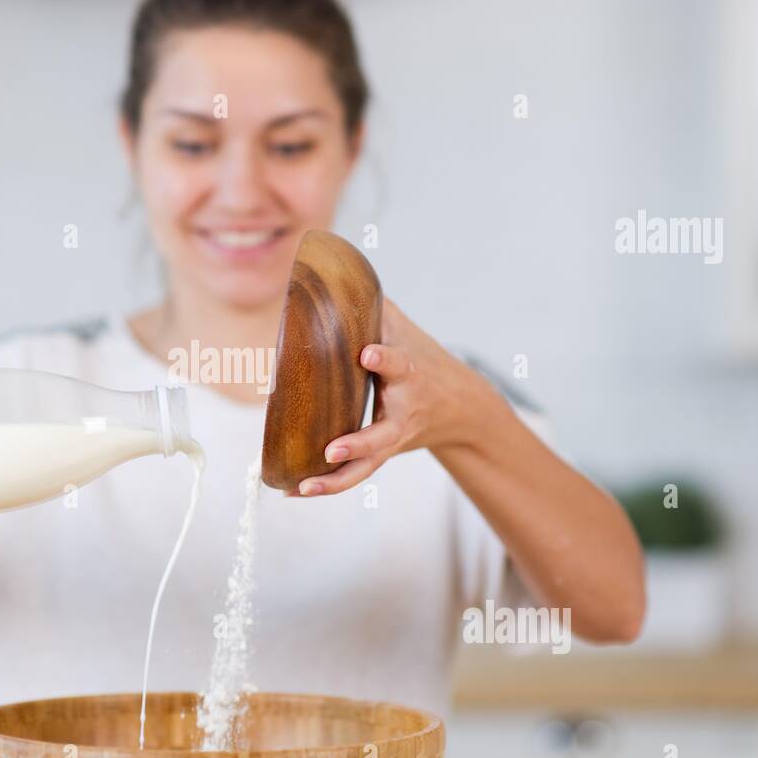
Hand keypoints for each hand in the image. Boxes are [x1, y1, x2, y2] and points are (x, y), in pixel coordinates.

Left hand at [294, 297, 508, 495]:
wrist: (462, 407)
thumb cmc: (423, 359)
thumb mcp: (405, 330)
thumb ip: (373, 305)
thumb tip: (334, 266)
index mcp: (410, 374)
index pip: (400, 364)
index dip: (385, 360)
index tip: (366, 353)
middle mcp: (403, 412)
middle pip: (383, 433)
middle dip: (359, 443)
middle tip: (333, 449)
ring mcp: (394, 438)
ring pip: (368, 465)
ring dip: (336, 479)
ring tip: (306, 486)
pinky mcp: (383, 455)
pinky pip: (355, 475)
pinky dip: (327, 485)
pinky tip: (295, 492)